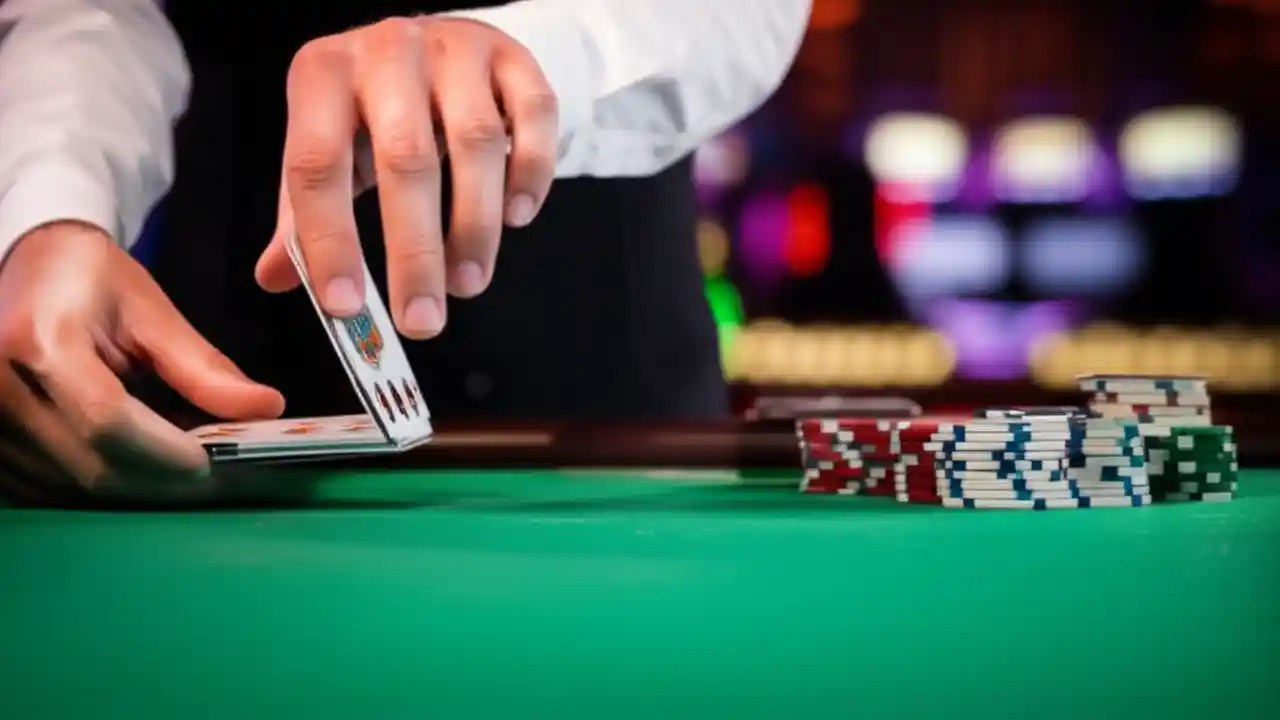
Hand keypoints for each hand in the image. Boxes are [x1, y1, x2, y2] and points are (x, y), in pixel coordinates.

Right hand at [0, 222, 284, 501]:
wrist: (29, 265)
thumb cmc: (89, 282)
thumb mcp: (151, 313)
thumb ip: (204, 369)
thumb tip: (266, 408)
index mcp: (40, 342)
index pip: (109, 421)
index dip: (166, 450)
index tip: (213, 459)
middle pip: (92, 465)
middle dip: (161, 478)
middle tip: (210, 472)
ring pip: (72, 487)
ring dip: (132, 487)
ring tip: (172, 463)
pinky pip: (47, 489)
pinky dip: (97, 484)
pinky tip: (130, 464)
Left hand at [255, 16, 558, 338]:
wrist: (437, 40)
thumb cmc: (376, 107)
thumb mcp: (330, 147)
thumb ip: (304, 213)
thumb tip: (275, 278)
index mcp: (324, 76)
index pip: (317, 165)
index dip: (330, 240)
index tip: (345, 306)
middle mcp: (387, 51)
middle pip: (405, 159)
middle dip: (414, 252)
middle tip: (421, 320)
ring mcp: (456, 49)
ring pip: (476, 142)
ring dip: (475, 226)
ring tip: (468, 282)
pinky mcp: (513, 58)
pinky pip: (534, 117)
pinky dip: (530, 174)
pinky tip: (517, 218)